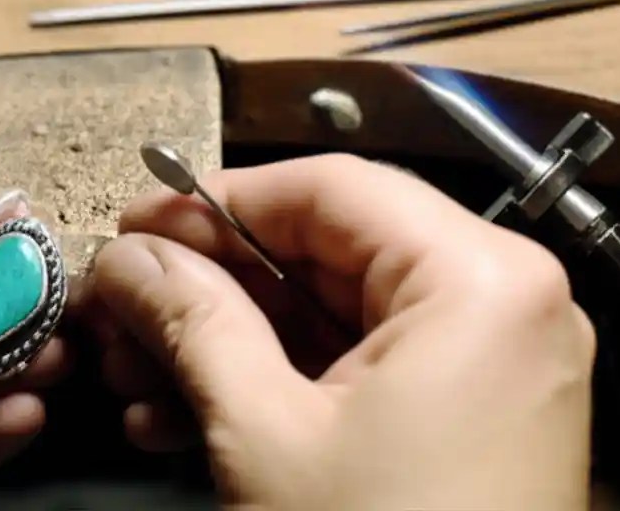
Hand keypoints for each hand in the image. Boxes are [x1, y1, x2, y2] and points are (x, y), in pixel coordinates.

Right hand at [94, 154, 594, 509]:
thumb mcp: (263, 431)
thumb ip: (190, 319)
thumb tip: (129, 258)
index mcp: (477, 283)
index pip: (327, 188)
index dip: (215, 200)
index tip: (137, 223)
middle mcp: (497, 307)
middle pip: (323, 250)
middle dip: (207, 285)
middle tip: (121, 305)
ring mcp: (482, 364)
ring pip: (326, 313)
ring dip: (222, 339)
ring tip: (134, 371)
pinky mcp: (460, 416)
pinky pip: (350, 368)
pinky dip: (267, 383)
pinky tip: (179, 413)